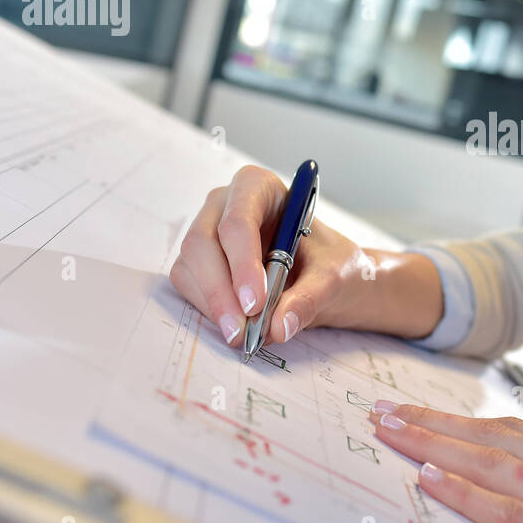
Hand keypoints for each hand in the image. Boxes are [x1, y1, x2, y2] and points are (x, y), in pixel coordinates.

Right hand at [168, 165, 375, 348]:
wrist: (323, 275)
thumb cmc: (328, 261)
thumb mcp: (333, 276)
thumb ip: (309, 298)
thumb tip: (279, 327)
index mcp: (259, 187)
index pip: (238, 221)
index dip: (242, 263)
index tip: (255, 303)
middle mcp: (225, 204)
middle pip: (203, 242)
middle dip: (220, 290)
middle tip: (243, 330)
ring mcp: (206, 231)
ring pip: (191, 266)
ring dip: (214, 305)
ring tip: (244, 334)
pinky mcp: (198, 262)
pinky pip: (190, 285)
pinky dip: (210, 310)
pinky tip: (236, 325)